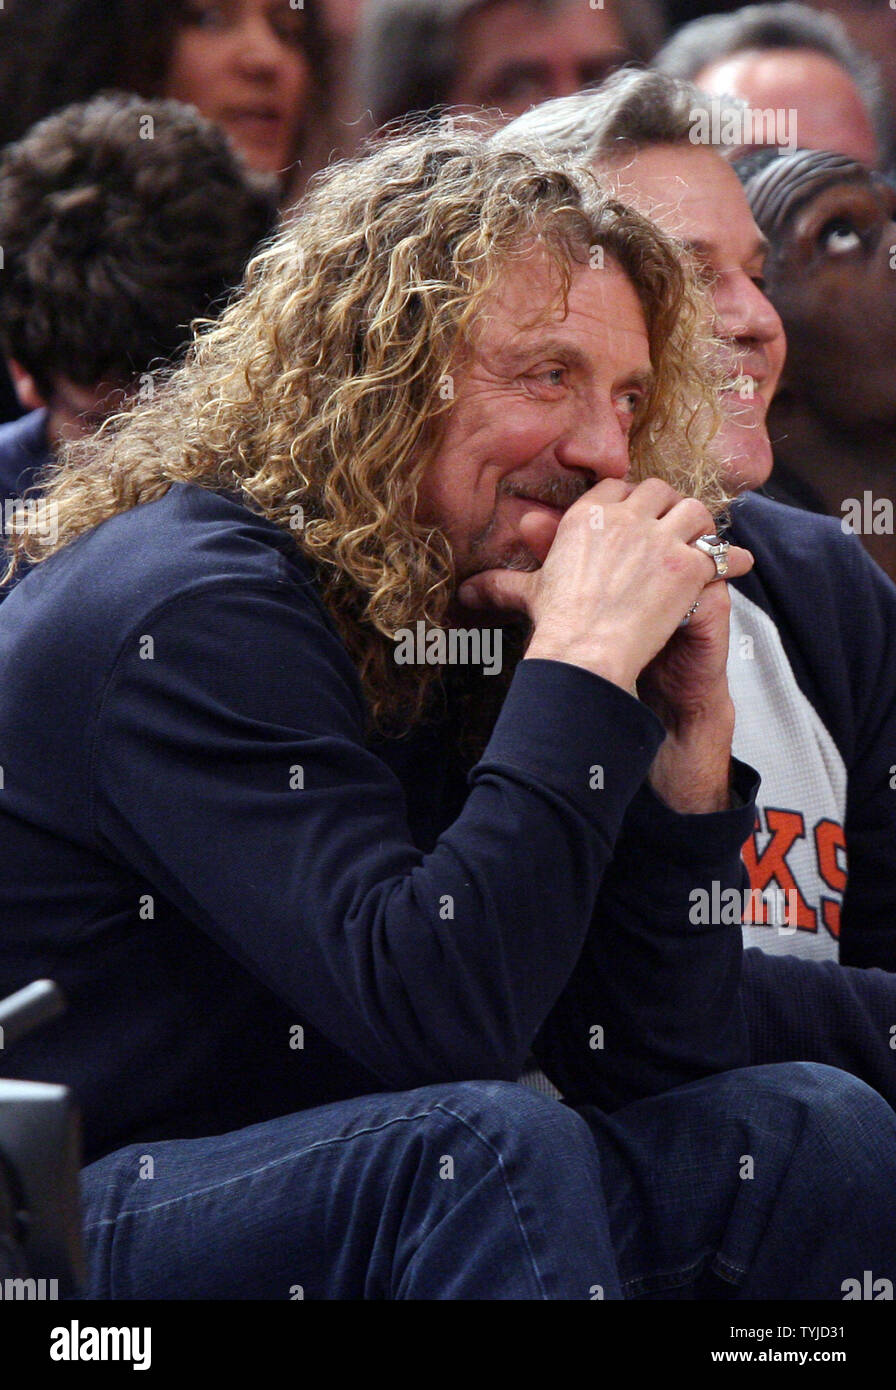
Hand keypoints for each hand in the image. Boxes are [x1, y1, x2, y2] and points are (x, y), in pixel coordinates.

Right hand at [457, 477, 752, 697]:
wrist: (585, 651)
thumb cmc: (556, 626)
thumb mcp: (529, 595)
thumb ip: (500, 585)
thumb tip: (466, 591)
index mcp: (586, 516)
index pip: (618, 486)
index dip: (632, 500)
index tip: (639, 517)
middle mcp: (624, 517)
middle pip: (660, 490)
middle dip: (669, 507)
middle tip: (675, 529)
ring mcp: (658, 538)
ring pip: (694, 509)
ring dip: (700, 525)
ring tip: (703, 544)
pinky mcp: (686, 565)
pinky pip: (717, 549)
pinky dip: (727, 559)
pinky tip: (735, 568)